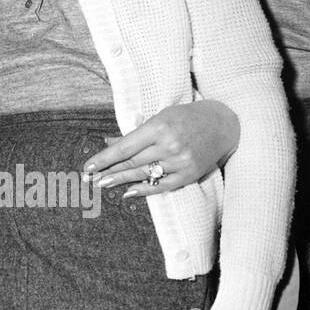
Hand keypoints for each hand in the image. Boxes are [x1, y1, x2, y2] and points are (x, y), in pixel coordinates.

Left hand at [82, 101, 239, 198]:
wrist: (222, 124)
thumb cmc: (187, 117)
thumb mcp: (160, 117)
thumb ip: (136, 133)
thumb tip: (108, 142)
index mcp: (160, 127)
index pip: (125, 147)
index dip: (104, 158)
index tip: (88, 167)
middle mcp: (169, 146)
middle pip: (131, 163)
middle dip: (109, 171)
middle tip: (91, 180)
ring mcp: (180, 162)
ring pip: (144, 175)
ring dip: (121, 180)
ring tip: (104, 184)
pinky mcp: (189, 174)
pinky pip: (161, 186)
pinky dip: (144, 190)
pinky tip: (128, 192)